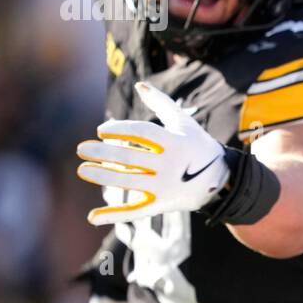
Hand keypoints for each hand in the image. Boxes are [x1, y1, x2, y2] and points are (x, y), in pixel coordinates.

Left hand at [77, 82, 228, 224]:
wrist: (220, 179)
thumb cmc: (196, 144)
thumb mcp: (184, 122)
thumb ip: (161, 103)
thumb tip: (139, 85)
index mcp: (175, 143)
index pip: (142, 133)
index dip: (120, 130)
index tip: (101, 130)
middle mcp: (170, 165)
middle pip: (131, 158)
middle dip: (103, 153)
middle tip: (81, 149)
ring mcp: (165, 187)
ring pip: (129, 182)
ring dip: (103, 177)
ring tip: (83, 169)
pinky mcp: (161, 204)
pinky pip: (135, 211)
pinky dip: (114, 215)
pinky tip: (92, 217)